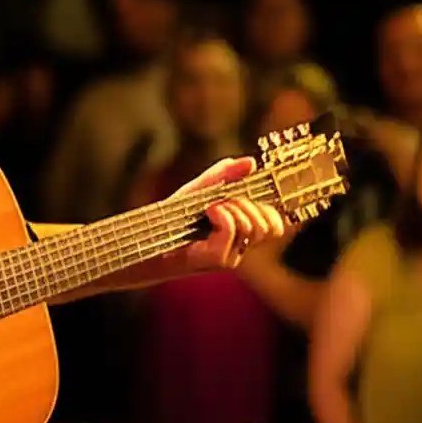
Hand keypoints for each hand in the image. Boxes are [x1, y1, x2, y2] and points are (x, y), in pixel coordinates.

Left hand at [173, 157, 287, 271]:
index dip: (269, 210)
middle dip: (250, 205)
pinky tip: (208, 211)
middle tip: (225, 201)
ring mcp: (230, 256)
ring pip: (252, 227)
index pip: (275, 226)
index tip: (246, 196)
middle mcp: (239, 247)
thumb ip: (224, 175)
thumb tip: (251, 162)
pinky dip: (223, 214)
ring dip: (233, 208)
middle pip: (270, 227)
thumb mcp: (200, 189)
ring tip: (211, 206)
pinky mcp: (216, 260)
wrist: (147, 237)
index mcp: (240, 233)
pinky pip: (232, 229)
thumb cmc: (173, 216)